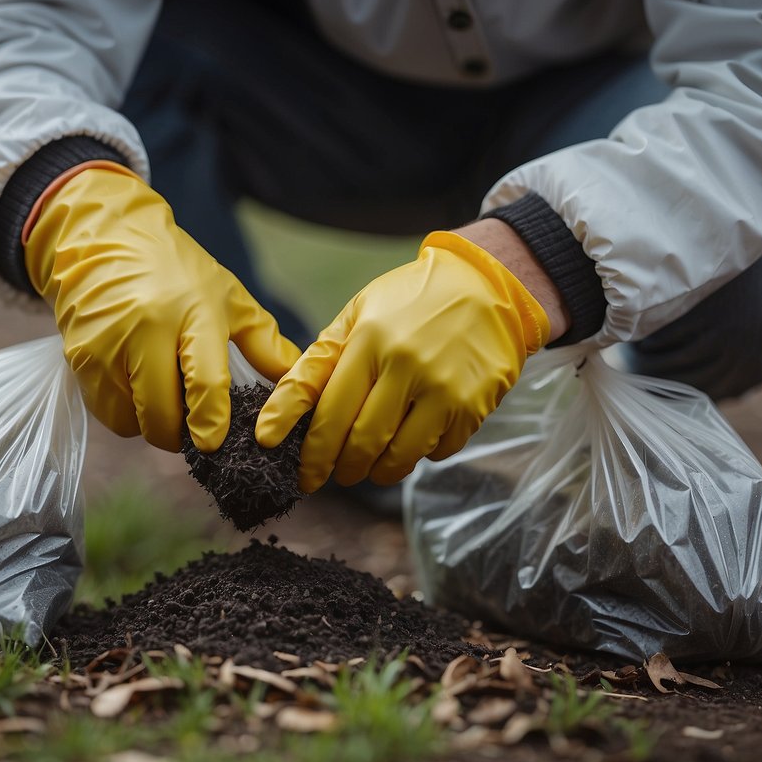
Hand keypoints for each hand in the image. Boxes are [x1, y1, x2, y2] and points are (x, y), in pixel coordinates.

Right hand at [25, 165, 299, 451]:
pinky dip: (125, 411)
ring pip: (132, 421)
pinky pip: (107, 411)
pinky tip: (135, 384)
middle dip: (179, 434)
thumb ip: (264, 343)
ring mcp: (107, 345)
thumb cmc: (176, 272)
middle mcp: (146, 328)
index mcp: (192, 312)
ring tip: (162, 393)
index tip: (214, 443)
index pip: (204, 379)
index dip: (210, 421)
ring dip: (150, 422)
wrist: (104, 240)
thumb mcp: (228, 296)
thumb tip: (296, 384)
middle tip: (193, 426)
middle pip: (161, 414)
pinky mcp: (79, 358)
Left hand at [254, 231, 549, 491]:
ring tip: (369, 468)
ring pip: (398, 457)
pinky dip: (420, 456)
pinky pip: (436, 452)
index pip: (329, 410)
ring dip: (377, 472)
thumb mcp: (357, 316)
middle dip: (340, 469)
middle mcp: (406, 365)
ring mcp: (443, 388)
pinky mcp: (473, 407)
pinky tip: (414, 439)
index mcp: (369, 340)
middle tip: (333, 474)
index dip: (309, 450)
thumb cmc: (410, 303)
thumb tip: (274, 419)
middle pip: (361, 442)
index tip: (298, 473)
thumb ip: (318, 363)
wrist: (487, 287)